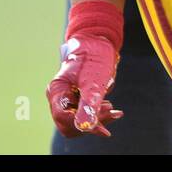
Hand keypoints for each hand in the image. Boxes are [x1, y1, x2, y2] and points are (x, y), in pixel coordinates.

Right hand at [46, 0, 124, 137]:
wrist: (100, 42)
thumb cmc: (94, 57)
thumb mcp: (93, 82)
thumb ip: (88, 105)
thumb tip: (83, 128)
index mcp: (57, 91)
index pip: (63, 118)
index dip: (82, 125)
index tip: (103, 129)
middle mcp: (58, 97)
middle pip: (70, 124)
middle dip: (91, 123)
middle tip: (111, 112)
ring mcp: (67, 99)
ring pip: (79, 122)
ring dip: (97, 120)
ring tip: (115, 111)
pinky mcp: (77, 99)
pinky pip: (85, 115)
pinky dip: (99, 115)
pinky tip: (113, 110)